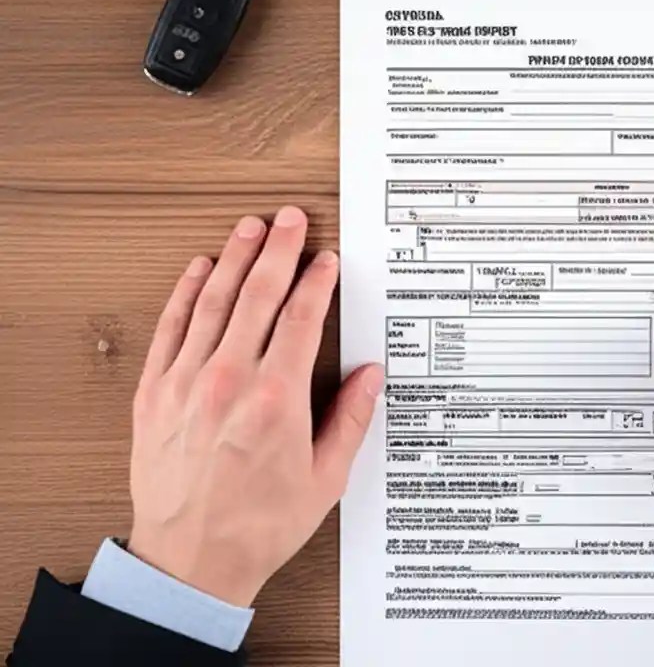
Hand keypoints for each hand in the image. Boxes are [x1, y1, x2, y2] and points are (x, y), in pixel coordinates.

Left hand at [128, 206, 383, 606]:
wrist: (191, 561)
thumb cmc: (259, 525)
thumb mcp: (326, 478)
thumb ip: (350, 419)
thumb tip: (370, 375)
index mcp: (277, 400)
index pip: (300, 318)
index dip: (317, 281)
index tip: (328, 259)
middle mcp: (229, 382)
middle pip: (256, 296)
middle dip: (278, 251)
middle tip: (290, 220)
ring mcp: (187, 384)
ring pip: (212, 302)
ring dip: (233, 258)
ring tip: (249, 228)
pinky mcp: (155, 395)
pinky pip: (171, 329)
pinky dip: (185, 294)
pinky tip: (198, 270)